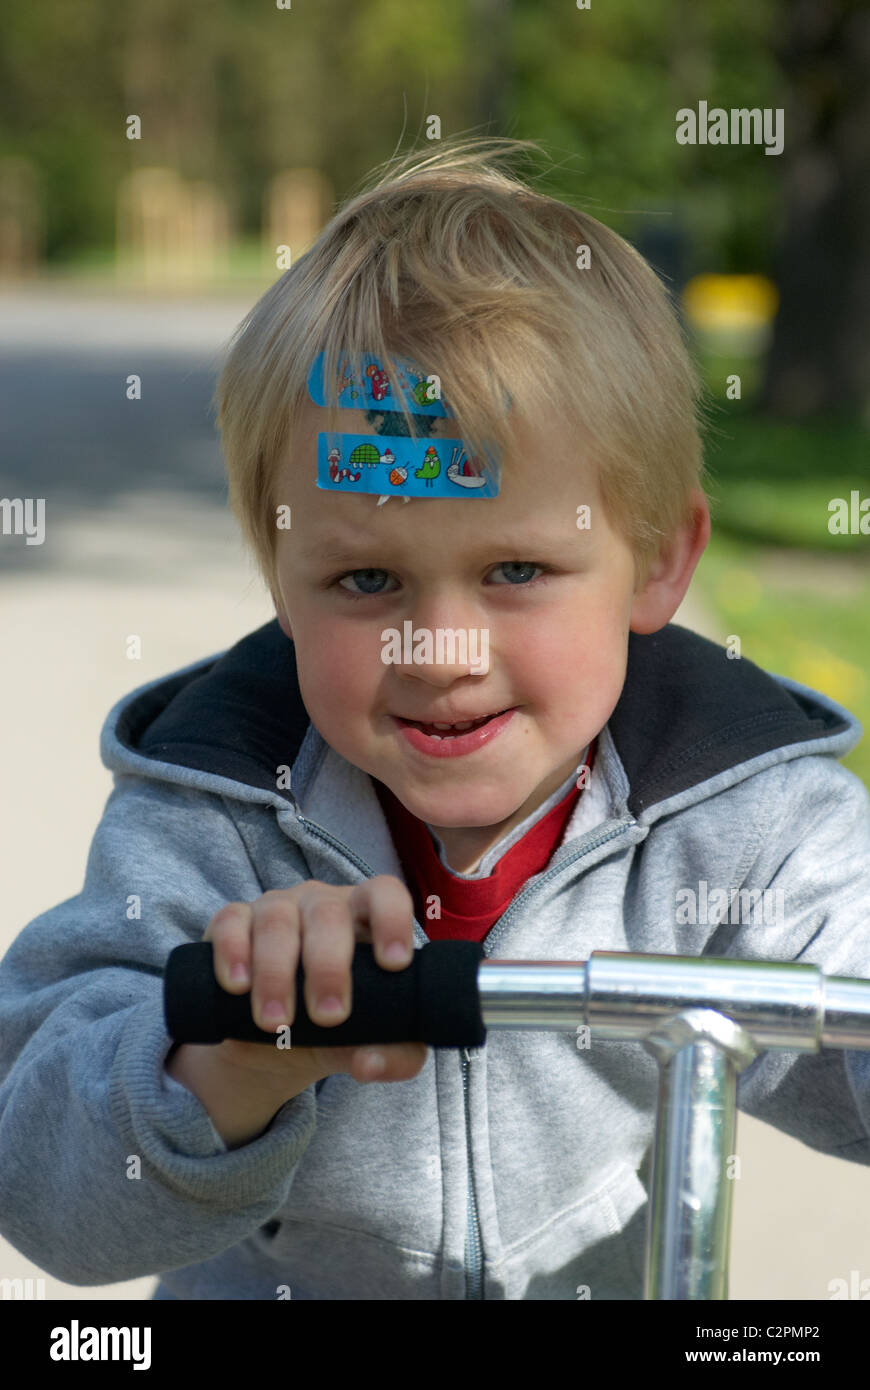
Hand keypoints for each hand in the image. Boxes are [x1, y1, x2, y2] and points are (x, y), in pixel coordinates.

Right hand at [202, 877, 427, 1086]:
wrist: (272, 1040)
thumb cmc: (336, 1023)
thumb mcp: (368, 1041)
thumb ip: (391, 1057)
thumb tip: (370, 1065)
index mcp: (365, 919)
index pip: (385, 894)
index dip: (392, 920)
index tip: (394, 964)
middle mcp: (321, 904)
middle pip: (328, 913)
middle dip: (328, 966)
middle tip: (329, 1017)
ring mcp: (275, 907)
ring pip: (277, 919)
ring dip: (276, 973)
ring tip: (275, 1023)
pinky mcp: (232, 922)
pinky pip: (230, 922)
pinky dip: (233, 952)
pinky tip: (238, 986)